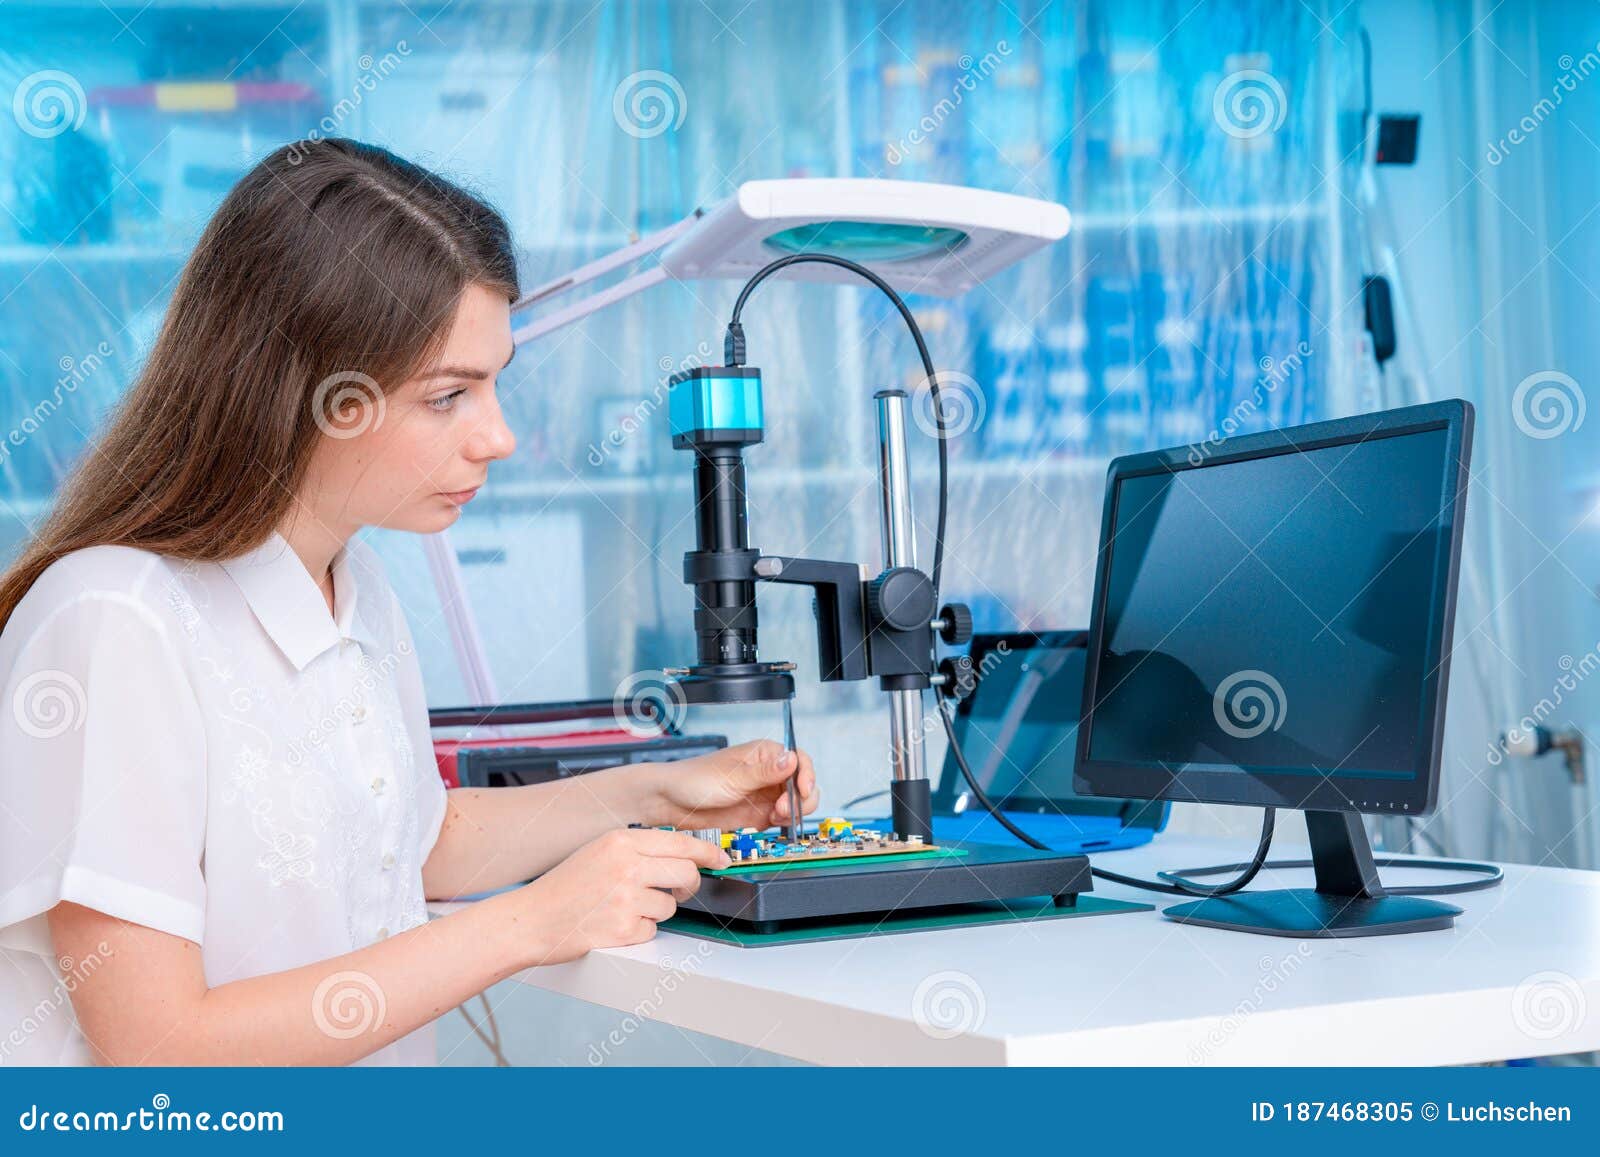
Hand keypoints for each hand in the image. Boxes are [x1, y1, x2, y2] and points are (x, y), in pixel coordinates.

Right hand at [508, 827, 728, 965]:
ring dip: (655, 912)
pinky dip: (639, 932)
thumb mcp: (600, 851)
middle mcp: (626, 865)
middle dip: (687, 887)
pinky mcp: (623, 929)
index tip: (721, 859)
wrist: (530, 919)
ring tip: (622, 908)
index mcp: (620, 840)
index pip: (680, 842)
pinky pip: (653, 931)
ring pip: (670, 906)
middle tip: (676, 893)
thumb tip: (682, 855)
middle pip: (686, 874)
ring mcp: (625, 898)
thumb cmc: (564, 888)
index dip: (707, 853)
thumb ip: (638, 849)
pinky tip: (614, 925)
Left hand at [655, 739, 819, 831]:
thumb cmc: (694, 780)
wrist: (672, 805)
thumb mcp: (731, 776)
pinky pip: (783, 820)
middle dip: (800, 797)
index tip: (804, 789)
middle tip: (784, 808)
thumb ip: (763, 771)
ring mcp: (766, 795)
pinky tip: (772, 825)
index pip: (799, 760)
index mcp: (764, 754)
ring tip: (777, 817)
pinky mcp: (760, 815)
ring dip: (793, 812)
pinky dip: (784, 824)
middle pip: (803, 783)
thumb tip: (791, 759)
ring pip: (797, 803)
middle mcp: (768, 773)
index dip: (806, 774)